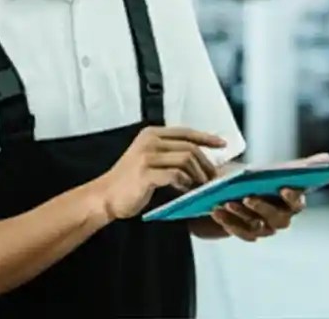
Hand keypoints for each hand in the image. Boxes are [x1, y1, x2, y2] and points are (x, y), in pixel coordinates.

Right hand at [94, 126, 226, 219]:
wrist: (106, 196)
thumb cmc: (129, 181)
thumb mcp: (149, 159)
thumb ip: (169, 154)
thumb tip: (200, 159)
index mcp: (151, 134)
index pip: (186, 132)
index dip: (206, 137)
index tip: (222, 144)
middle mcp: (149, 141)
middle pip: (189, 147)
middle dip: (205, 163)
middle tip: (212, 178)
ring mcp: (147, 156)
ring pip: (186, 160)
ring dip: (197, 175)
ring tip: (200, 187)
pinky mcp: (146, 173)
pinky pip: (175, 175)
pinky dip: (185, 183)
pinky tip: (185, 191)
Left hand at [208, 152, 328, 241]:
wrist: (227, 189)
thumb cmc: (255, 178)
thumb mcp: (273, 169)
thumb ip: (299, 166)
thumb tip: (328, 158)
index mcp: (292, 202)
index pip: (297, 203)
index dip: (292, 197)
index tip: (283, 187)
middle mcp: (280, 218)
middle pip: (277, 219)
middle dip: (262, 208)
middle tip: (247, 197)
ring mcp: (263, 229)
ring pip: (256, 226)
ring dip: (241, 214)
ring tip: (225, 202)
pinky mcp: (244, 233)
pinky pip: (238, 232)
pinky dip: (227, 222)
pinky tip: (216, 211)